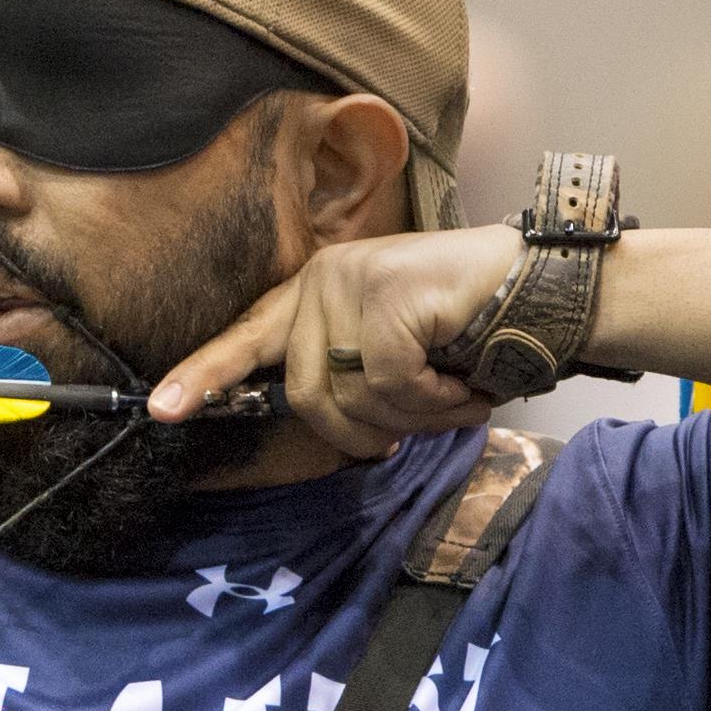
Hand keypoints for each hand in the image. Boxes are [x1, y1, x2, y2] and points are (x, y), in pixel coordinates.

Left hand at [150, 225, 519, 456]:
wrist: (547, 289)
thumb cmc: (472, 331)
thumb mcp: (394, 354)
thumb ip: (347, 377)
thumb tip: (324, 426)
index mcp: (314, 294)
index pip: (246, 338)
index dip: (205, 377)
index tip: (163, 411)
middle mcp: (323, 279)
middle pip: (304, 395)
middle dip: (362, 430)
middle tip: (417, 423)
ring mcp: (353, 281)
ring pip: (348, 397)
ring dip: (411, 417)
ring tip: (451, 391)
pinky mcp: (387, 294)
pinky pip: (390, 384)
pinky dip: (435, 402)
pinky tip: (463, 380)